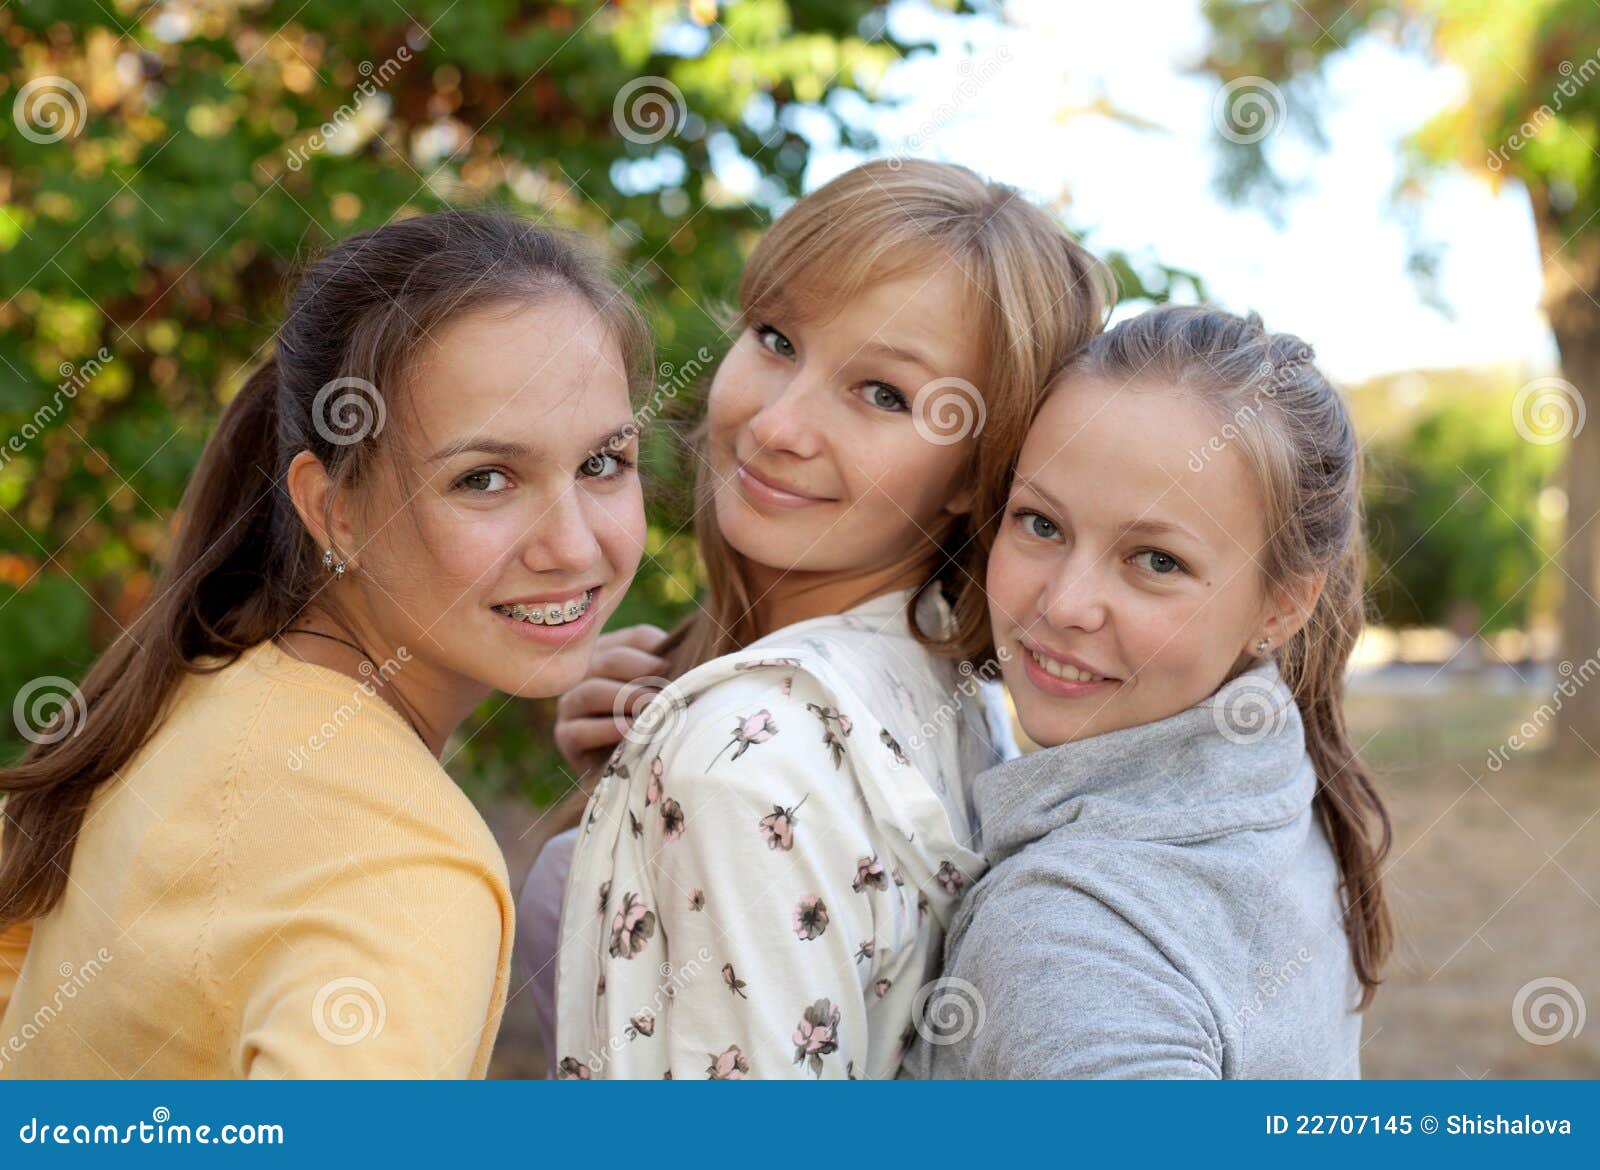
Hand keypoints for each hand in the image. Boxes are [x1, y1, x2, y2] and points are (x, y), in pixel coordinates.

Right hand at [553, 624, 671, 777]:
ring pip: (591, 691)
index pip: (638, 638)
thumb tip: (684, 657)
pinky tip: (630, 731)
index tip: (675, 668)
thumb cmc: (653, 722)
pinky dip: (607, 730)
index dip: (659, 652)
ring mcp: (570, 704)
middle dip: (643, 673)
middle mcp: (585, 672)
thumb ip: (670, 670)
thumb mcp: (663, 692)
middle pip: (611, 660)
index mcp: (611, 651)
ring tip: (652, 709)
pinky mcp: (565, 736)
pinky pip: (580, 730)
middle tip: (669, 689)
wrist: (632, 769)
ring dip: (627, 699)